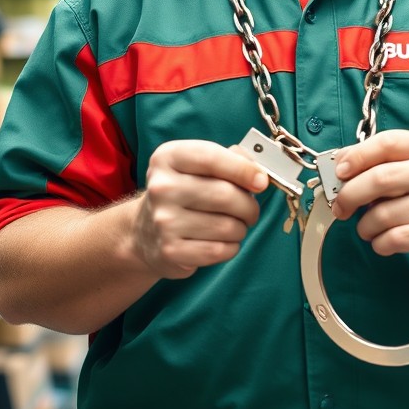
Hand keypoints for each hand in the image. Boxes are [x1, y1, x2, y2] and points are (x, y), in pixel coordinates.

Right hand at [137, 139, 269, 279]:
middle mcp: (162, 187)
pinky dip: (231, 247)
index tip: (262, 181)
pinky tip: (223, 242)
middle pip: (225, 195)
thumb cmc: (184, 193)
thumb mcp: (198, 166)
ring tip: (233, 226)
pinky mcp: (170, 250)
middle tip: (250, 211)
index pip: (212, 158)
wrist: (145, 231)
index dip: (244, 169)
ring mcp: (163, 221)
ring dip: (241, 228)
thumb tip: (259, 173)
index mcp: (168, 157)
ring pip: (227, 226)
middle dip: (249, 206)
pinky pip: (220, 250)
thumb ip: (230, 159)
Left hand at [330, 130, 408, 280]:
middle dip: (350, 195)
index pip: (387, 143)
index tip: (339, 172)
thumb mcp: (404, 171)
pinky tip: (383, 240)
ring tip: (368, 227)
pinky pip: (394, 238)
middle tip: (340, 207)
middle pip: (381, 178)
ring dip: (365, 225)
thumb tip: (338, 164)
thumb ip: (374, 164)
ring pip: (383, 213)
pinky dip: (379, 243)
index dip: (357, 156)